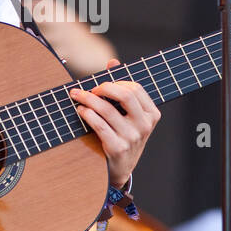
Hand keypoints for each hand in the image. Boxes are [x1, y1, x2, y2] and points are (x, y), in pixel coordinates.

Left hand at [68, 58, 159, 187]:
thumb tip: (112, 61)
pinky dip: (87, 114)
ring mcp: (132, 138)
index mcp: (152, 114)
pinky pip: (99, 125)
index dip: (116, 82)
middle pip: (126, 95)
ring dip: (88, 99)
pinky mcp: (118, 148)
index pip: (135, 88)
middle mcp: (145, 125)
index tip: (101, 85)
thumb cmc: (122, 134)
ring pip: (107, 110)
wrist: (120, 168)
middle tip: (89, 89)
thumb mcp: (127, 114)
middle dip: (103, 87)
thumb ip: (120, 88)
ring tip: (78, 97)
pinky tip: (81, 111)